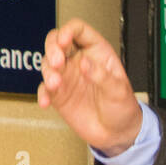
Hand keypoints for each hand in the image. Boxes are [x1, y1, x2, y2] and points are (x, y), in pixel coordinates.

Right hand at [37, 18, 142, 154]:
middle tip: (57, 62)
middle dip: (52, 48)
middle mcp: (79, 60)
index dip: (68, 31)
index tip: (64, 41)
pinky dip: (42, 94)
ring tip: (55, 84)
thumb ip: (102, 76)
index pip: (79, 30)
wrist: (117, 134)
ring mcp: (67, 77)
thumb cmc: (123, 108)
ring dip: (48, 72)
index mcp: (97, 52)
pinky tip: (46, 101)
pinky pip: (44, 89)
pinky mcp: (59, 94)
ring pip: (48, 63)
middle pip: (57, 42)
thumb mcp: (118, 90)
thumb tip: (84, 62)